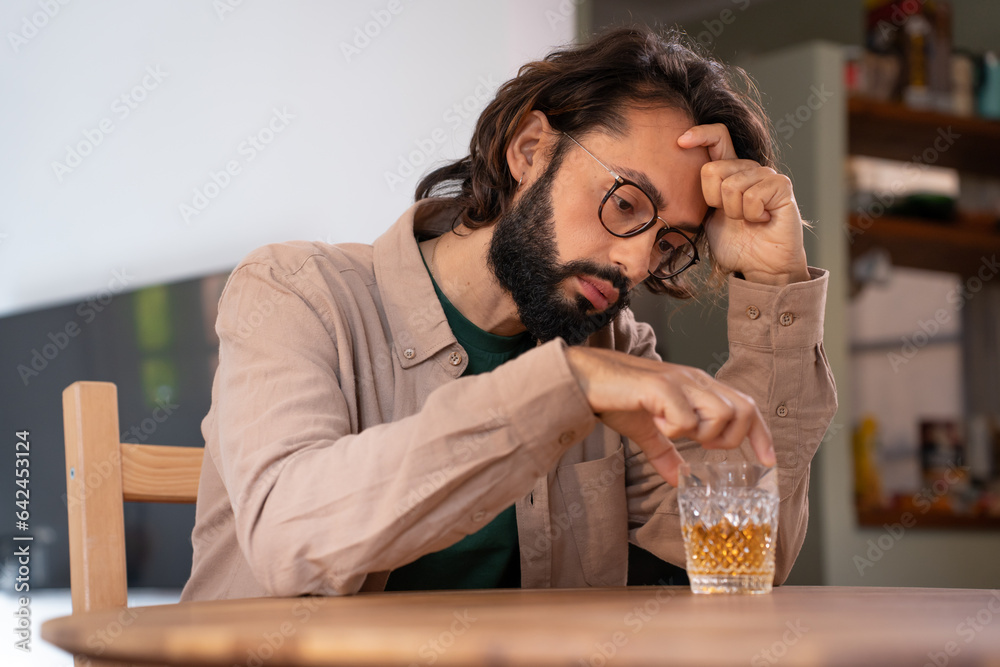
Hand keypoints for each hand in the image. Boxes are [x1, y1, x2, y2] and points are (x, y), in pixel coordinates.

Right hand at [565, 347, 773, 485]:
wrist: (584, 379)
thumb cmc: (616, 398)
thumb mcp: (646, 432)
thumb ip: (666, 454)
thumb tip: (678, 479)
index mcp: (698, 387)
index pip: (745, 406)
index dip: (761, 435)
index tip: (768, 461)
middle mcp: (695, 380)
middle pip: (741, 411)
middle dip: (727, 439)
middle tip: (699, 446)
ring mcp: (679, 381)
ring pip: (720, 414)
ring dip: (700, 434)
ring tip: (672, 430)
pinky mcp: (660, 386)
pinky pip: (685, 418)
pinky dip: (673, 428)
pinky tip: (654, 421)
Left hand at [677, 124, 809, 285]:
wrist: (760, 268)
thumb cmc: (736, 245)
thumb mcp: (708, 218)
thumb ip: (698, 196)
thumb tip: (670, 177)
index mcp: (730, 172)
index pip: (717, 138)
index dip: (700, 134)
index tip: (681, 142)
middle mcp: (749, 169)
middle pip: (714, 169)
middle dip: (715, 201)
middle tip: (732, 216)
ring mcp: (767, 175)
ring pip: (732, 185)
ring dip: (735, 212)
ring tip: (749, 221)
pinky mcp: (782, 186)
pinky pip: (753, 195)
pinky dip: (753, 215)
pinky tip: (763, 220)